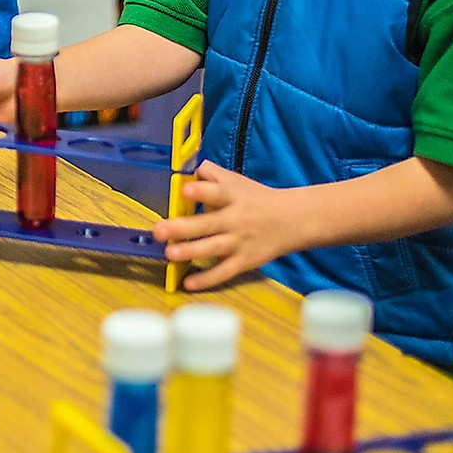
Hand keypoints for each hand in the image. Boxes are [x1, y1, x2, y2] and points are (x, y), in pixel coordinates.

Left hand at [152, 161, 292, 290]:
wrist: (293, 220)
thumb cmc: (255, 198)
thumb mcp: (234, 180)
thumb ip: (209, 172)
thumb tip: (185, 168)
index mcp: (231, 197)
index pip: (216, 192)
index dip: (201, 191)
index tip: (185, 190)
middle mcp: (235, 220)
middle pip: (208, 223)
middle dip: (182, 227)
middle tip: (160, 230)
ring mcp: (239, 242)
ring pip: (213, 248)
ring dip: (191, 252)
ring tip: (170, 254)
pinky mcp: (244, 261)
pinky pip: (224, 272)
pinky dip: (207, 280)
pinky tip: (188, 284)